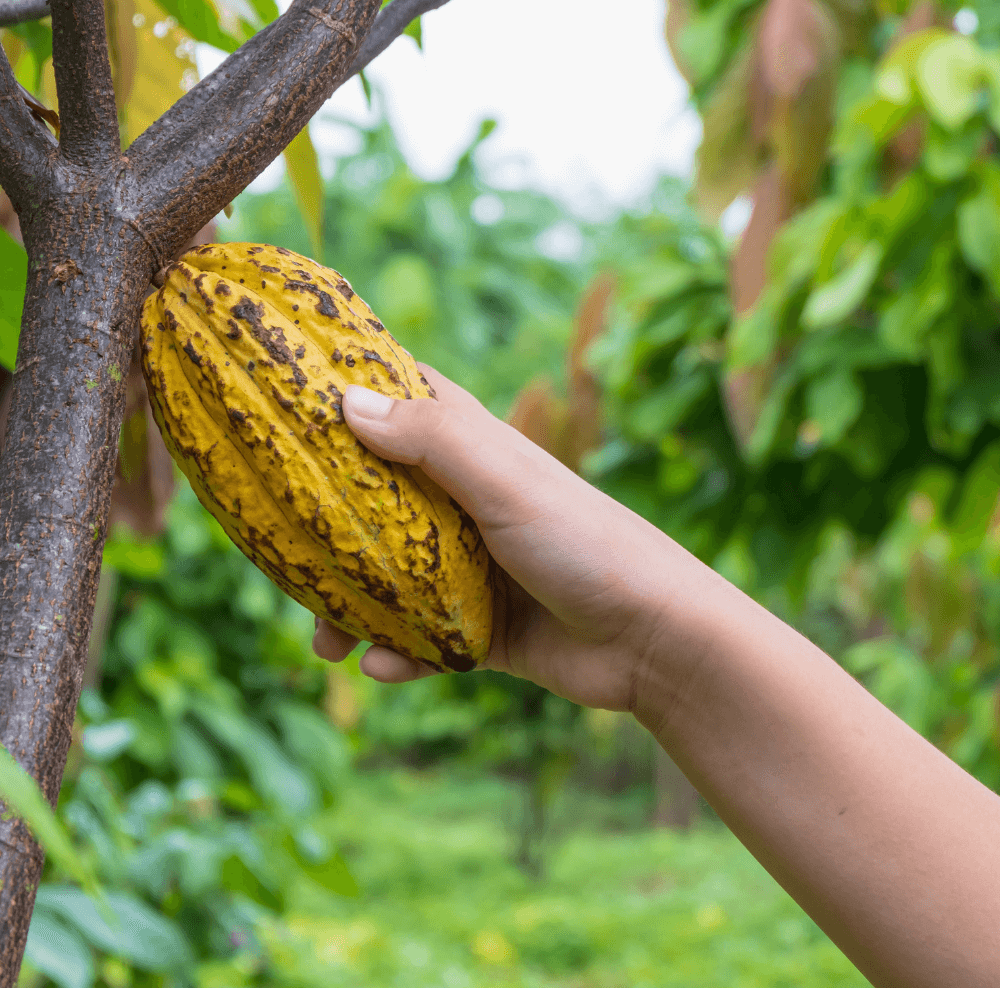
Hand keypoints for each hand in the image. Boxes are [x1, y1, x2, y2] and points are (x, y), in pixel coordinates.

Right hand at [312, 364, 706, 711]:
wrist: (655, 640)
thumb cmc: (586, 542)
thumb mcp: (505, 482)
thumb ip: (433, 439)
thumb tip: (346, 401)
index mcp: (475, 453)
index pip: (405, 403)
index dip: (349, 395)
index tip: (282, 402)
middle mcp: (468, 504)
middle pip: (375, 503)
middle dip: (325, 530)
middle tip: (278, 558)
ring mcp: (474, 569)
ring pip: (388, 582)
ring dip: (351, 611)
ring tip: (325, 645)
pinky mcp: (483, 629)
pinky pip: (422, 641)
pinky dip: (399, 656)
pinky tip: (386, 670)